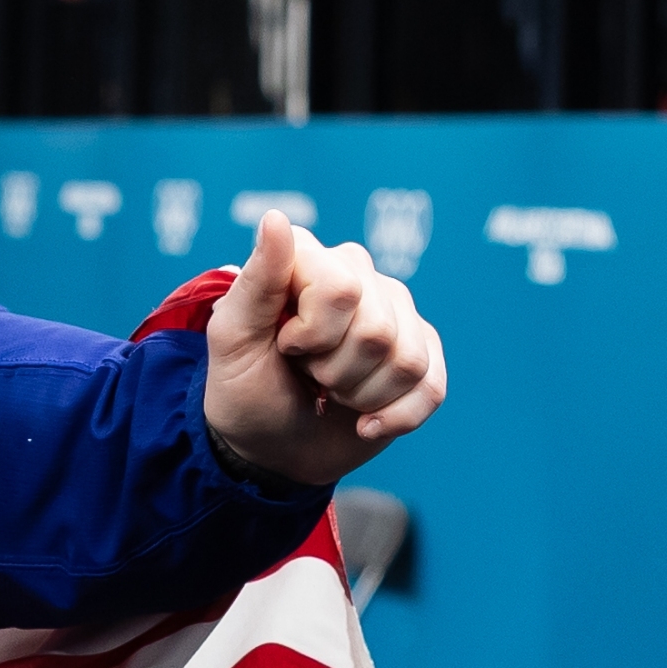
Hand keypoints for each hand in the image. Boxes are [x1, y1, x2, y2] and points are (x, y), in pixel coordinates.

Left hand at [201, 208, 445, 486]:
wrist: (271, 448)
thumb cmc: (245, 388)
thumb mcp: (234, 339)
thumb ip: (257, 281)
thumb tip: (276, 219)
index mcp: (311, 258)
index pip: (341, 290)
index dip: (314, 335)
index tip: (287, 347)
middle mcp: (358, 272)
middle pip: (377, 331)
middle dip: (335, 372)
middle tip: (308, 375)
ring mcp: (396, 311)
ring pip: (407, 361)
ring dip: (361, 396)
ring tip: (332, 391)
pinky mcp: (423, 352)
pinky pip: (432, 386)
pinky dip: (394, 417)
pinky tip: (364, 420)